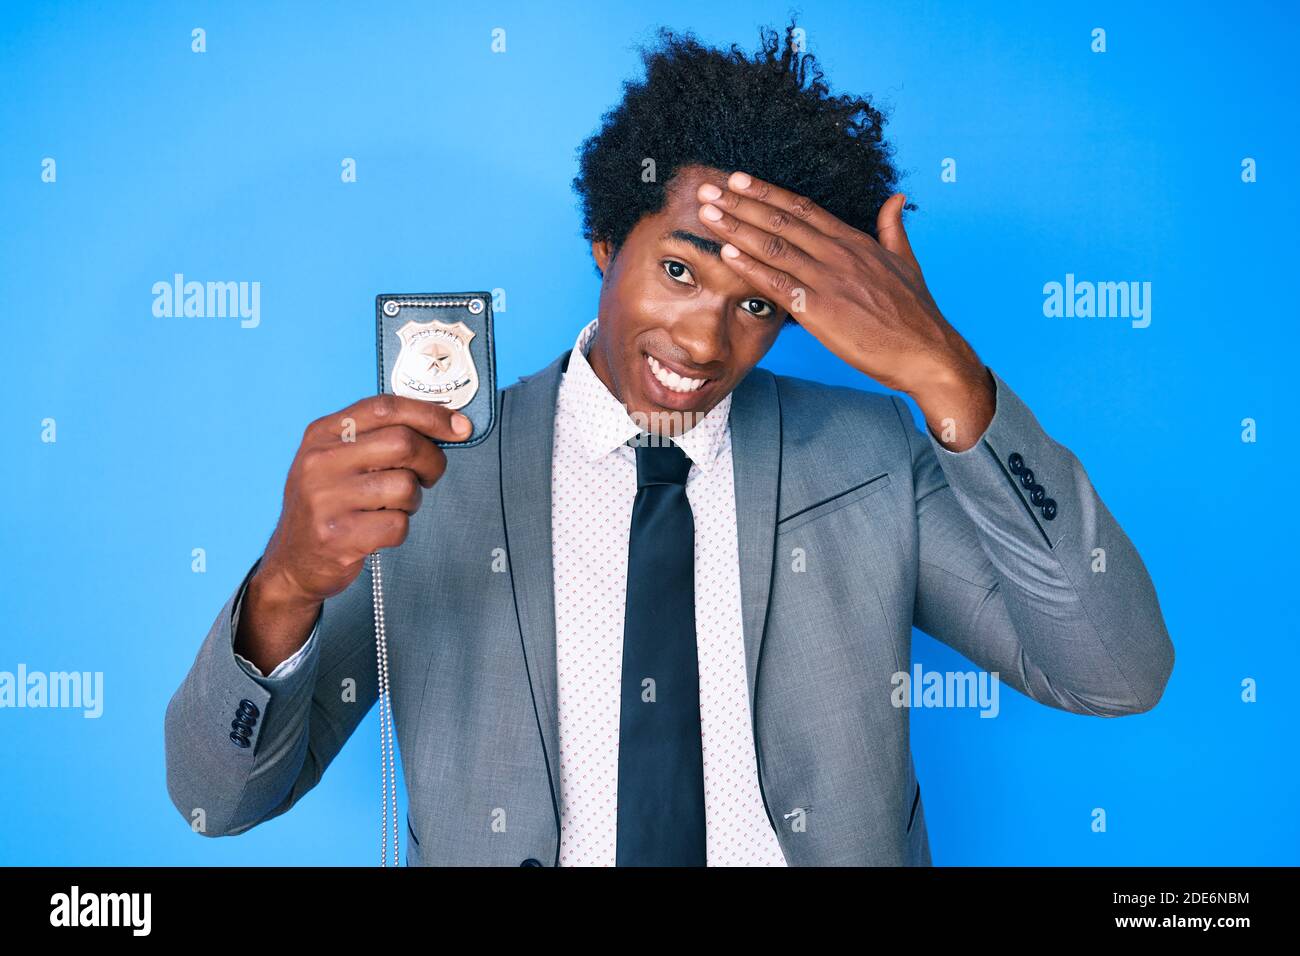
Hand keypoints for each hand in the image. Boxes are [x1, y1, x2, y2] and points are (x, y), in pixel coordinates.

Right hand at [255, 395, 470, 608]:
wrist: (292, 562)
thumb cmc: (329, 505)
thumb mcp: (338, 459)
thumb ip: (379, 437)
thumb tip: (446, 424)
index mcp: (323, 433)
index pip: (385, 407)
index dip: (431, 414)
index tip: (460, 426)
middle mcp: (320, 461)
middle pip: (403, 443)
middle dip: (431, 461)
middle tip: (428, 476)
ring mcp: (325, 499)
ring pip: (405, 486)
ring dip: (412, 501)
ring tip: (391, 507)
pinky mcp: (337, 535)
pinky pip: (398, 524)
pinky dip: (399, 530)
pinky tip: (377, 531)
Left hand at [695, 171, 993, 448]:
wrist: (927, 352)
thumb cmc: (916, 314)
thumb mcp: (906, 261)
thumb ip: (893, 227)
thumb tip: (895, 198)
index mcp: (854, 241)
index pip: (803, 208)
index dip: (767, 193)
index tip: (739, 180)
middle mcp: (838, 253)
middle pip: (780, 220)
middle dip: (740, 203)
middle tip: (708, 188)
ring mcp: (829, 280)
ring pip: (774, 246)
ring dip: (736, 227)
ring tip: (707, 212)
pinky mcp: (821, 310)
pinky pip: (778, 284)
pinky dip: (751, 267)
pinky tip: (727, 254)